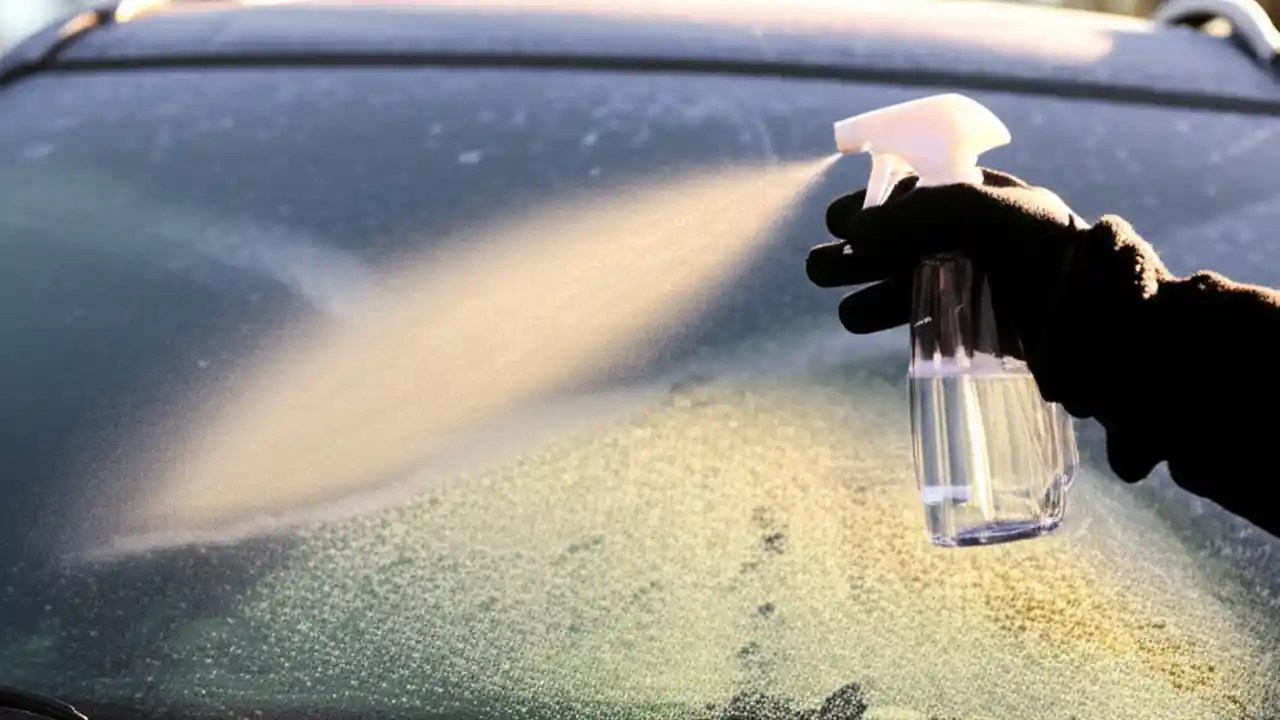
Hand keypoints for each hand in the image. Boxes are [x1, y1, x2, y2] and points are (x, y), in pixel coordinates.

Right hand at [807, 169, 1079, 351]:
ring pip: (895, 279)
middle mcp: (964, 237)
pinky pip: (913, 315)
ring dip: (857, 285)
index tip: (839, 220)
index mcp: (972, 196)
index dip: (869, 203)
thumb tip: (855, 229)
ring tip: (832, 293)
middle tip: (820, 267)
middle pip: (892, 239)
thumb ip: (917, 213)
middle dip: (852, 249)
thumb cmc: (1043, 249)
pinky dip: (882, 315)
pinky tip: (856, 316)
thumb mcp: (983, 211)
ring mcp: (964, 280)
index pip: (908, 192)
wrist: (1093, 317)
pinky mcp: (967, 323)